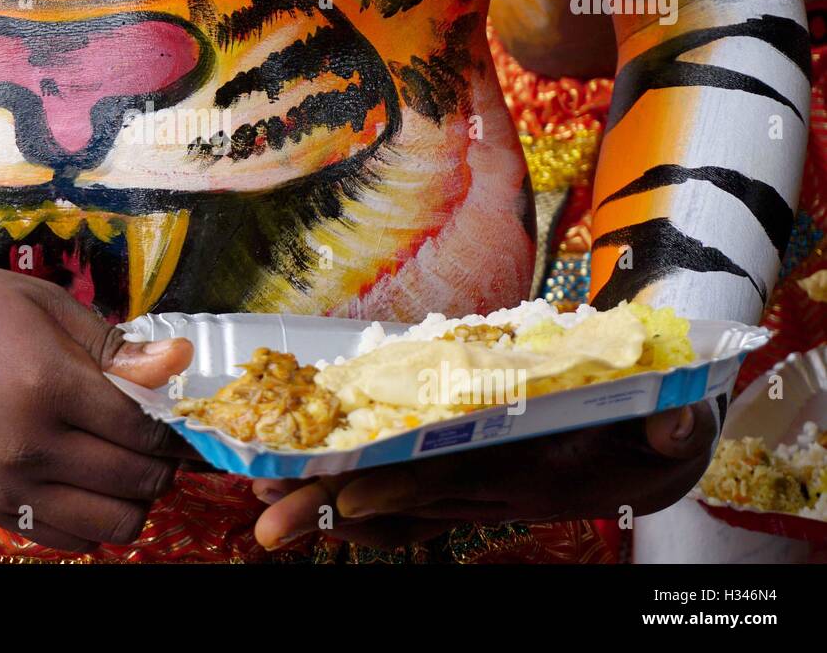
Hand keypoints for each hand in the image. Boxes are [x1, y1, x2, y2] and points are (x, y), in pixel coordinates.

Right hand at [0, 261, 193, 552]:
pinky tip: (86, 485)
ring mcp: (4, 484)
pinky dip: (90, 521)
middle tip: (159, 441)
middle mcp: (30, 446)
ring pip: (109, 523)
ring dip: (132, 499)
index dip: (175, 427)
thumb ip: (113, 345)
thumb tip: (176, 362)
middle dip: (162, 464)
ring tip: (125, 466)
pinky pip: (64, 539)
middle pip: (135, 481)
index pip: (146, 430)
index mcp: (50, 385)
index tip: (181, 417)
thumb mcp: (43, 304)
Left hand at [252, 402, 717, 550]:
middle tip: (267, 517)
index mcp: (536, 470)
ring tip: (264, 504)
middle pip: (405, 498)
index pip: (458, 480)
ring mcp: (480, 489)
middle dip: (333, 508)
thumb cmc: (656, 428)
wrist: (657, 452)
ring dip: (329, 508)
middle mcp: (497, 487)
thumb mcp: (674, 424)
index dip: (403, 485)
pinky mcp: (473, 483)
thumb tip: (672, 421)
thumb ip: (670, 424)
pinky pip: (411, 504)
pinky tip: (316, 501)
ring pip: (396, 505)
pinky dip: (363, 505)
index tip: (348, 492)